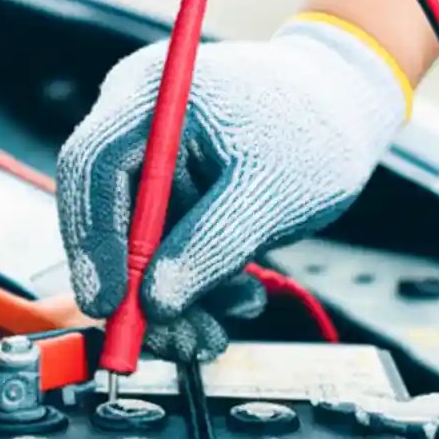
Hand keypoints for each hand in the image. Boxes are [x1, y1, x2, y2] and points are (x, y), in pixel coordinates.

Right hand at [56, 14, 410, 360]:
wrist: (346, 109)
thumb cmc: (315, 128)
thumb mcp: (269, 193)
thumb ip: (212, 245)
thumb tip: (156, 302)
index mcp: (151, 97)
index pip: (91, 169)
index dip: (92, 241)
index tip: (109, 304)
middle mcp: (137, 125)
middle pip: (104, 215)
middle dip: (135, 288)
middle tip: (167, 341)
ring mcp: (152, 162)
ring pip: (137, 247)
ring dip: (172, 300)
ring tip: (213, 334)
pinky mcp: (171, 193)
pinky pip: (166, 249)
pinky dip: (195, 284)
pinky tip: (235, 302)